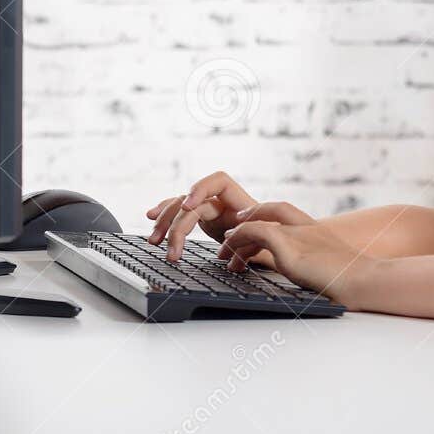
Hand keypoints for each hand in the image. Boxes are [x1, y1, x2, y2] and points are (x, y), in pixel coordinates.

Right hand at [145, 170, 314, 261]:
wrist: (282, 252)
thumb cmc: (281, 246)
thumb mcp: (274, 243)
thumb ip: (260, 235)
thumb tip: (243, 235)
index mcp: (243, 202)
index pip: (220, 181)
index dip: (201, 189)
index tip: (189, 207)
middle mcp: (226, 202)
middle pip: (193, 202)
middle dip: (177, 224)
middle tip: (170, 249)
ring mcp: (214, 209)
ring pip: (182, 208)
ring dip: (165, 223)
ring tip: (154, 241)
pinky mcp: (206, 220)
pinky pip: (181, 213)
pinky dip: (166, 215)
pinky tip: (151, 218)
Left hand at [217, 219, 379, 308]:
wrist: (365, 280)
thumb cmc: (354, 281)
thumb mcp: (332, 267)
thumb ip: (317, 265)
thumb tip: (314, 279)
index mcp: (317, 230)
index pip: (285, 213)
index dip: (264, 215)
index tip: (249, 224)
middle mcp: (305, 227)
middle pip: (270, 210)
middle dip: (247, 217)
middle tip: (229, 234)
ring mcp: (297, 234)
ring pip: (256, 222)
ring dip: (236, 237)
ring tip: (224, 255)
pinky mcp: (289, 246)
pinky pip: (254, 231)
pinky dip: (238, 240)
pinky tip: (231, 254)